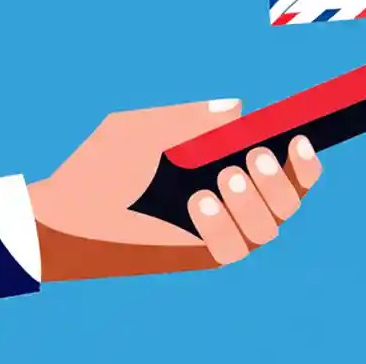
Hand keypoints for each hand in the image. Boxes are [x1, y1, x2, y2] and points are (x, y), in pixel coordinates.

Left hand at [27, 99, 321, 280]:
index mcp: (227, 167)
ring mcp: (218, 231)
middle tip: (256, 156)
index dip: (304, 160)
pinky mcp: (197, 256)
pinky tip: (199, 203)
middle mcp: (232, 203)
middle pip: (291, 202)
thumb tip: (237, 109)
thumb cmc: (100, 167)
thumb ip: (190, 119)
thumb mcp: (144, 129)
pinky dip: (225, 226)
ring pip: (270, 229)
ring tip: (225, 177)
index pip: (285, 170)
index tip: (299, 138)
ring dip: (258, 201)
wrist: (61, 212)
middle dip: (283, 180)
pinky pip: (232, 251)